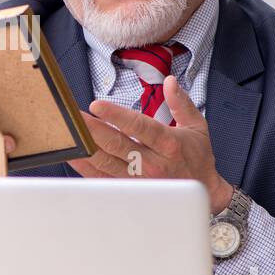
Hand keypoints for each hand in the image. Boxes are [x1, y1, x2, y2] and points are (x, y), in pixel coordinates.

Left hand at [68, 74, 233, 214]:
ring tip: (68, 133)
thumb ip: (181, 102)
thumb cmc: (197, 157)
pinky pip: (103, 180)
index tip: (97, 105)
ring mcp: (140, 180)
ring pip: (106, 164)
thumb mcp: (197, 126)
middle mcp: (153, 163)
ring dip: (85, 148)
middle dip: (93, 130)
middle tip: (73, 116)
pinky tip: (73, 156)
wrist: (205, 193)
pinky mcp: (131, 191)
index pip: (139, 126)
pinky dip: (86, 169)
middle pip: (117, 145)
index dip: (117, 116)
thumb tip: (170, 81)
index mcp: (169, 143)